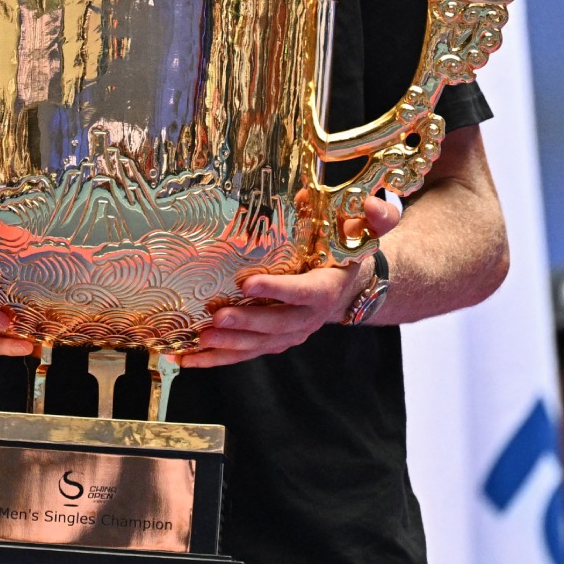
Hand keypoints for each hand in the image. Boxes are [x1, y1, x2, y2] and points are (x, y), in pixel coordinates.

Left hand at [177, 196, 400, 369]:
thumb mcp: (363, 229)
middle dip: (247, 323)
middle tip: (217, 318)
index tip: (248, 283)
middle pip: (278, 324)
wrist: (347, 284)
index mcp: (327, 286)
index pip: (305, 292)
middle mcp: (309, 316)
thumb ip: (374, 218)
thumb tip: (373, 204)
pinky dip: (217, 360)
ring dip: (230, 346)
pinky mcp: (273, 342)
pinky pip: (245, 354)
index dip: (279, 290)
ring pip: (260, 345)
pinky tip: (188, 358)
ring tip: (200, 341)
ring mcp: (290, 333)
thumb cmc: (345, 249)